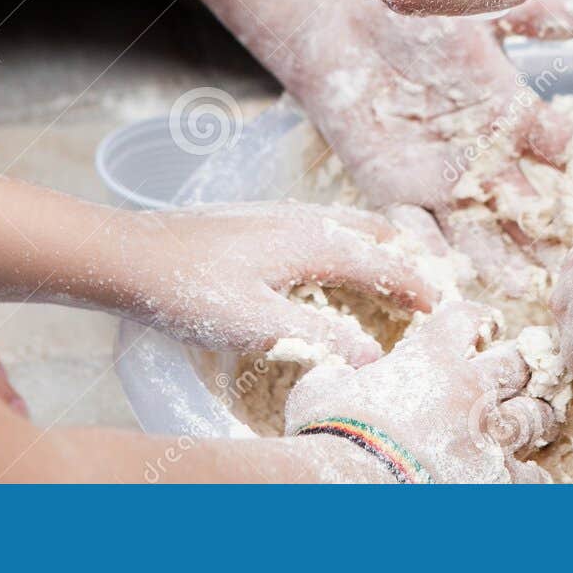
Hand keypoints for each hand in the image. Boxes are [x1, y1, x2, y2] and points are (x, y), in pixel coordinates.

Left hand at [116, 202, 439, 363]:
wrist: (128, 254)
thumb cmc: (189, 292)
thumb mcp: (258, 326)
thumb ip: (320, 338)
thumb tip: (374, 357)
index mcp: (313, 242)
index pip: (382, 262)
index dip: (416, 285)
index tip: (443, 306)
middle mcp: (302, 219)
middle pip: (371, 232)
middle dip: (404, 256)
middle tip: (427, 283)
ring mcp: (277, 214)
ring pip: (344, 223)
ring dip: (374, 245)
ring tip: (390, 267)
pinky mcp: (255, 219)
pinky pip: (320, 224)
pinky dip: (345, 239)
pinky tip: (328, 258)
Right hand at [285, 301, 554, 482]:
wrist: (351, 487)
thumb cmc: (328, 436)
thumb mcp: (319, 391)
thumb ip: (337, 374)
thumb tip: (341, 372)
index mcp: (429, 356)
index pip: (467, 317)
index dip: (476, 320)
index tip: (481, 327)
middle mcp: (469, 388)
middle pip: (516, 363)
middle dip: (513, 368)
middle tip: (505, 378)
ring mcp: (488, 434)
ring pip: (533, 414)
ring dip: (529, 416)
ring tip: (524, 421)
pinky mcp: (497, 480)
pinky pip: (532, 475)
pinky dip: (527, 474)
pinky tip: (520, 475)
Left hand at [289, 0, 572, 290]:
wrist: (344, 29)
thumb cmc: (417, 18)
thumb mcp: (483, 14)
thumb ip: (538, 18)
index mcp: (513, 116)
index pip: (566, 150)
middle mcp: (486, 158)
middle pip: (531, 203)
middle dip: (555, 234)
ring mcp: (442, 180)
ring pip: (481, 228)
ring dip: (502, 258)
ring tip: (527, 285)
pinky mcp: (395, 190)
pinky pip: (412, 226)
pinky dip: (425, 247)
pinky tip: (440, 267)